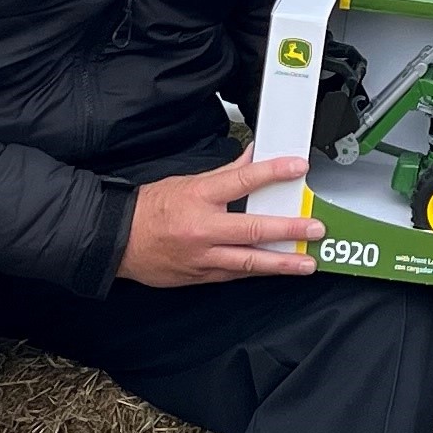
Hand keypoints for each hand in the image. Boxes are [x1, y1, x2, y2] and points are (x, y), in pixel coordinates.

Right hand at [117, 151, 321, 287]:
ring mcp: (202, 256)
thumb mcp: (188, 182)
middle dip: (289, 230)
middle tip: (315, 229)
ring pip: (248, 261)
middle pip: (253, 228)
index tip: (298, 168)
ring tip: (307, 263)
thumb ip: (226, 173)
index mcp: (199, 196)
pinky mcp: (200, 277)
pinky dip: (257, 272)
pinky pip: (235, 275)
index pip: (243, 180)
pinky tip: (277, 270)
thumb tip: (254, 156)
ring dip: (282, 263)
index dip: (273, 173)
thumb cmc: (150, 209)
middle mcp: (202, 228)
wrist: (117, 241)